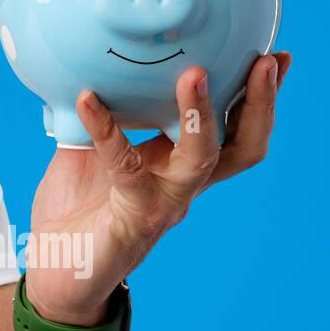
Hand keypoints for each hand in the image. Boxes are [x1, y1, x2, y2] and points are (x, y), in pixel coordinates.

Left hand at [24, 51, 291, 325]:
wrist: (55, 273)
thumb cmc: (76, 211)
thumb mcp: (90, 151)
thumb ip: (103, 117)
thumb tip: (93, 68)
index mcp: (179, 165)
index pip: (234, 130)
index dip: (257, 98)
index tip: (274, 57)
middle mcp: (182, 185)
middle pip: (243, 146)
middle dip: (259, 103)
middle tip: (264, 63)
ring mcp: (164, 202)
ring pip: (203, 158)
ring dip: (200, 115)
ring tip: (194, 75)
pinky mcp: (133, 216)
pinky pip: (125, 164)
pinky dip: (106, 128)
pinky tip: (87, 99)